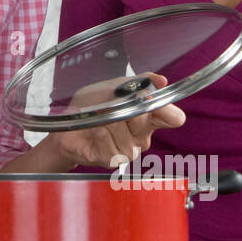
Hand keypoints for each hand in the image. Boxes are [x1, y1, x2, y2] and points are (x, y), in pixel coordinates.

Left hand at [42, 73, 185, 168]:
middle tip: (111, 104)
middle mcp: (142, 136)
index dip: (168, 110)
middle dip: (124, 107)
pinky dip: (99, 133)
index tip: (151, 99)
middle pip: (145, 120)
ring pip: (124, 131)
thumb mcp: (113, 86)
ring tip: (98, 118)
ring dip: (106, 119)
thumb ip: (138, 81)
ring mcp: (129, 150)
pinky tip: (94, 130)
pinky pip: (110, 144)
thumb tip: (160, 80)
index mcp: (148, 117)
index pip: (173, 118)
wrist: (68, 123)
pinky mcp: (114, 160)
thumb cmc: (91, 106)